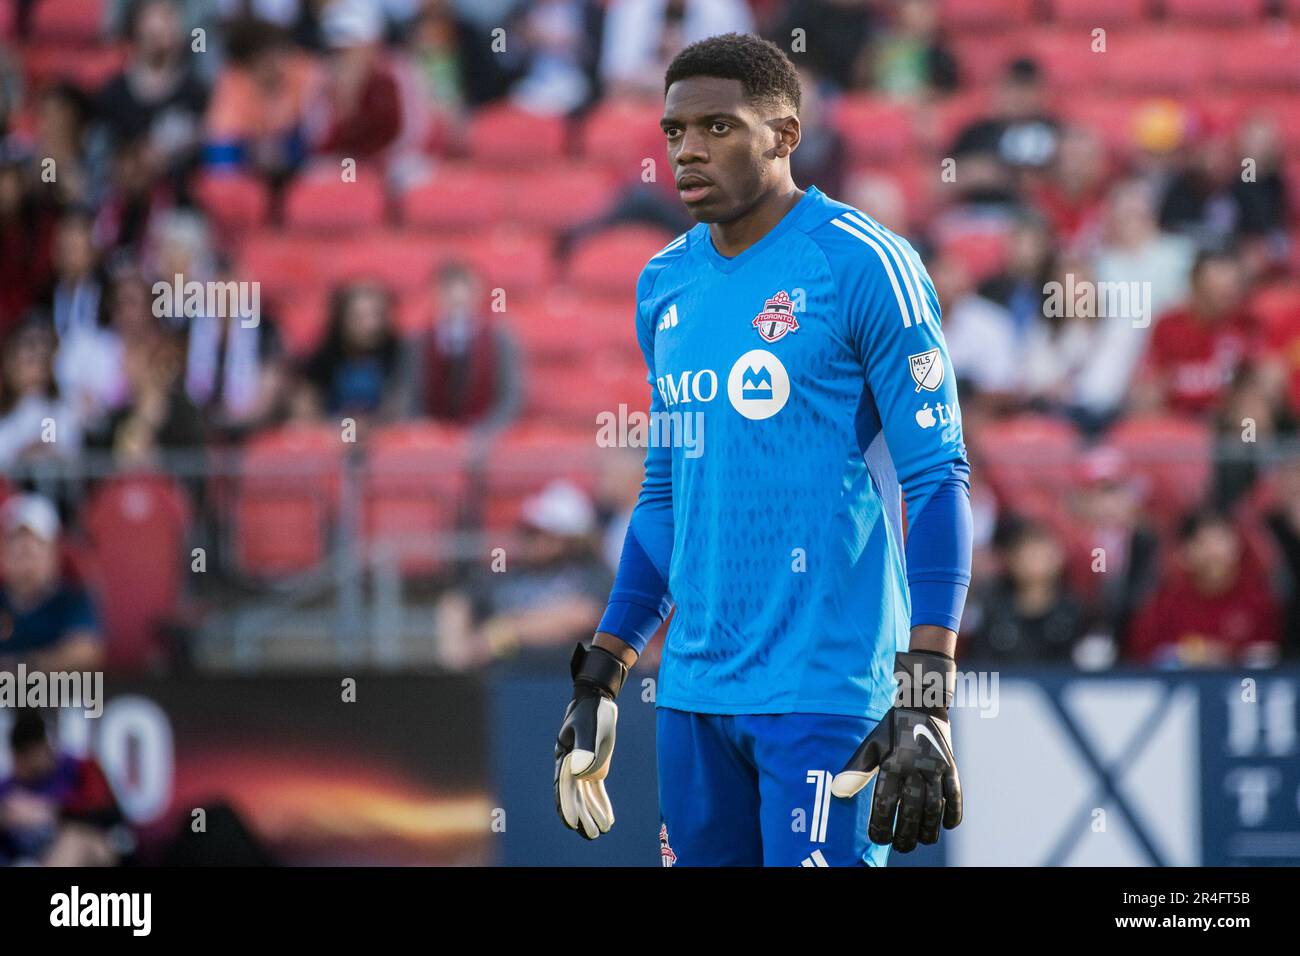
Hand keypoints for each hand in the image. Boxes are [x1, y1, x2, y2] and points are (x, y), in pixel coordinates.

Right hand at [554, 643, 627, 839]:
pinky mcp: (595, 768)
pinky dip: (601, 804)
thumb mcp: (589, 727)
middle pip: (574, 797)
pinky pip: (597, 790)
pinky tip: (608, 819)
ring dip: (592, 814)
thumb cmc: (591, 712)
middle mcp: (571, 767)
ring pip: (585, 797)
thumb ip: (585, 748)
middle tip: (590, 835)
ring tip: (600, 832)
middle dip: (581, 817)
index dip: (566, 806)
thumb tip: (579, 772)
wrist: (597, 700)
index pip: (563, 787)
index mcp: (564, 758)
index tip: (572, 822)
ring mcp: (583, 769)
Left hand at [831, 650, 962, 852]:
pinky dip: (953, 813)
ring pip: (934, 807)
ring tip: (921, 841)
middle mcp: (914, 766)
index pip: (884, 802)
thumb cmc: (891, 729)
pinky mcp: (952, 767)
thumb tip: (836, 792)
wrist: (922, 704)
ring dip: (928, 829)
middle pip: (911, 810)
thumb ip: (855, 770)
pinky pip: (955, 795)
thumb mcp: (871, 745)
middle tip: (900, 847)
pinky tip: (946, 826)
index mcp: (891, 762)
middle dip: (905, 834)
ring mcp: (936, 767)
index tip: (878, 838)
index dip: (881, 825)